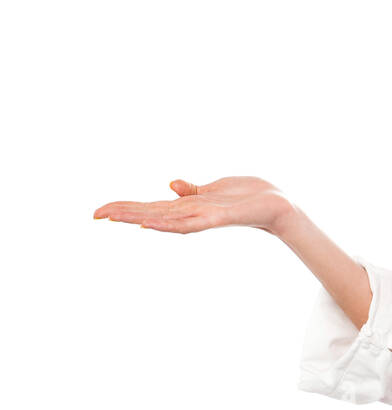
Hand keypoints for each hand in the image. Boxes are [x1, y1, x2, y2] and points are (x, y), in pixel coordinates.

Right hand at [93, 176, 296, 236]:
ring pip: (164, 219)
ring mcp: (204, 216)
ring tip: (114, 217)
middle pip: (151, 213)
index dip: (126, 208)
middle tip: (95, 214)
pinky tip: (152, 224)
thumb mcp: (215, 190)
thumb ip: (192, 191)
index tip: (101, 211)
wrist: (278, 205)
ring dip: (139, 218)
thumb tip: (170, 185)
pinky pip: (191, 222)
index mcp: (189, 207)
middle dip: (124, 213)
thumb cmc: (249, 197)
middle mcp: (192, 214)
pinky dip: (170, 224)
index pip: (151, 207)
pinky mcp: (219, 216)